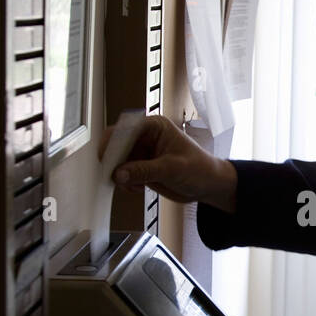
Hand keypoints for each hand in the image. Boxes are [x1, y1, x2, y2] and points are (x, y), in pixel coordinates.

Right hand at [97, 114, 235, 209]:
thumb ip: (144, 171)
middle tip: (113, 176)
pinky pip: (122, 173)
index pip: (125, 129)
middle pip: (116, 144)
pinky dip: (124, 182)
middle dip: (113, 161)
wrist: (208, 185)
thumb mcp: (172, 169)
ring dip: (118, 174)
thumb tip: (119, 174)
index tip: (107, 159)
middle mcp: (144, 137)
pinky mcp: (140, 167)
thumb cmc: (199, 169)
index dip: (113, 142)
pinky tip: (136, 188)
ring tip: (132, 186)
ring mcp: (141, 153)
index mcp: (154, 126)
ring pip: (117, 161)